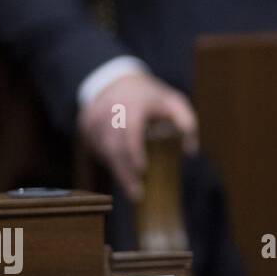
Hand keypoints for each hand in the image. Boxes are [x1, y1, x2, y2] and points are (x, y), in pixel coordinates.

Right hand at [76, 71, 197, 201]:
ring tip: (132, 183)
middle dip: (125, 173)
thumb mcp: (175, 102)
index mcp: (133, 106)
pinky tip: (120, 164)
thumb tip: (190, 152)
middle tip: (137, 194)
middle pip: (114, 148)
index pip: (130, 132)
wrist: (119, 81)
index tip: (143, 171)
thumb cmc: (151, 97)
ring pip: (103, 151)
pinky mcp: (85, 124)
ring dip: (117, 169)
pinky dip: (107, 159)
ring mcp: (94, 118)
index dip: (134, 153)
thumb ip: (187, 124)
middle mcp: (110, 111)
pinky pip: (94, 148)